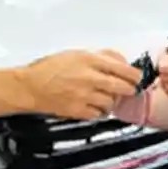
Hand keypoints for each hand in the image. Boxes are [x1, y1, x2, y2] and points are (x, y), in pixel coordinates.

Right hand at [19, 49, 141, 119]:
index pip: (124, 69)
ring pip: (112, 102)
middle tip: (127, 89)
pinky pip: (99, 114)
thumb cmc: (50, 68)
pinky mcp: (78, 111)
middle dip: (128, 89)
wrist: (30, 86)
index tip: (137, 78)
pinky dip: (100, 111)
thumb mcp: (77, 54)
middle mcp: (90, 78)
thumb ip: (101, 57)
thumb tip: (122, 62)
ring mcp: (85, 96)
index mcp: (90, 60)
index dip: (135, 75)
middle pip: (123, 87)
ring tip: (104, 97)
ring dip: (112, 101)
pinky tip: (94, 105)